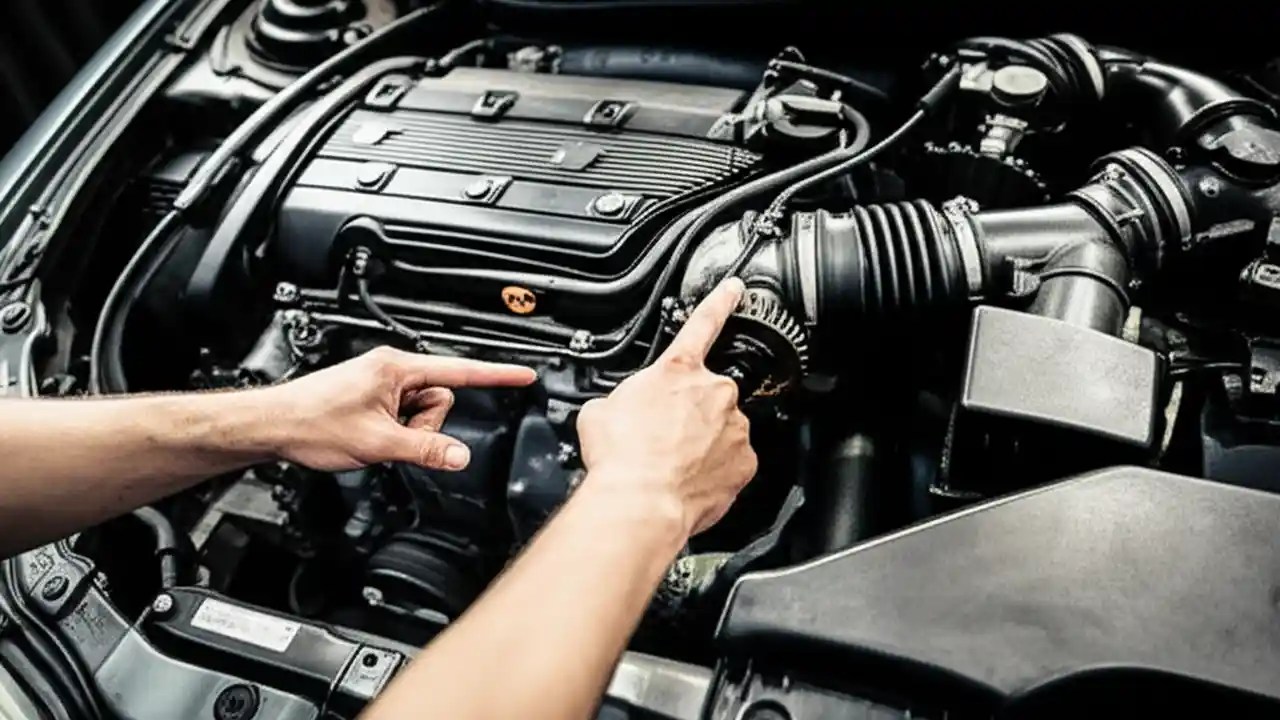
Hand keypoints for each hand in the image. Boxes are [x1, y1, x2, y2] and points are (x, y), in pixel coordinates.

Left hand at [263, 346, 535, 471]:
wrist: (273, 425)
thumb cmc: (312, 422)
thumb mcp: (377, 443)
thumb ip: (425, 449)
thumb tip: (460, 455)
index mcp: (397, 369)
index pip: (459, 372)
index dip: (496, 376)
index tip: (524, 375)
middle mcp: (392, 370)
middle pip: (439, 400)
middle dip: (425, 426)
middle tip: (391, 438)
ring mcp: (382, 383)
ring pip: (421, 413)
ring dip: (406, 432)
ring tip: (373, 438)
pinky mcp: (372, 396)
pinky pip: (402, 417)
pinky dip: (392, 432)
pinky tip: (366, 437)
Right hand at [576, 277, 756, 536]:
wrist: (641, 501)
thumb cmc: (620, 456)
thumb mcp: (599, 411)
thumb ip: (621, 398)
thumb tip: (618, 410)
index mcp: (678, 370)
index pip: (703, 323)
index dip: (721, 301)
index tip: (736, 288)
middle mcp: (714, 392)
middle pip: (707, 395)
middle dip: (689, 413)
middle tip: (663, 438)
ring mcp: (734, 428)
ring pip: (721, 430)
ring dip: (701, 443)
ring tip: (671, 465)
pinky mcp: (745, 463)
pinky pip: (732, 462)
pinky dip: (715, 471)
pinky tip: (688, 481)